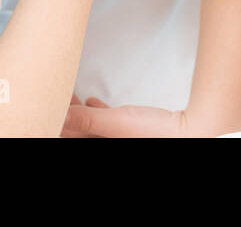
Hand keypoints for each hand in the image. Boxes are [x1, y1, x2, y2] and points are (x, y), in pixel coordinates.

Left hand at [62, 96, 209, 136]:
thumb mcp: (115, 124)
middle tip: (56, 93)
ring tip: (71, 95)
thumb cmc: (155, 133)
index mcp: (98, 148)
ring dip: (78, 112)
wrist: (193, 131)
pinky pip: (105, 124)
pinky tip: (93, 100)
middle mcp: (105, 145)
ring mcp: (117, 141)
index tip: (46, 101)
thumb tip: (58, 115)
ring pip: (89, 127)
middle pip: (77, 133)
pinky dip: (96, 113)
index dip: (55, 121)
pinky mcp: (130, 134)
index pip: (69, 136)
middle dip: (65, 114)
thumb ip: (86, 119)